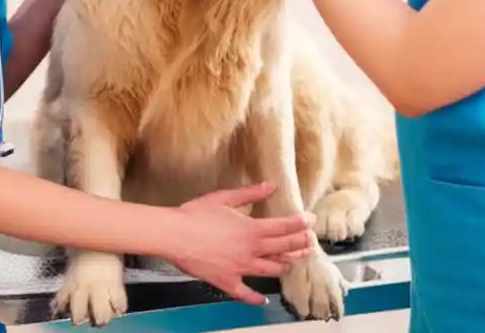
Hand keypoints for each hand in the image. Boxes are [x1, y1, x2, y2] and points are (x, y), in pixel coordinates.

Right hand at [165, 182, 315, 304]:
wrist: (173, 235)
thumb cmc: (195, 214)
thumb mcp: (224, 198)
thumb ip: (250, 193)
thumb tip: (271, 185)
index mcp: (252, 229)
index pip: (285, 227)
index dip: (301, 224)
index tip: (311, 221)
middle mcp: (251, 251)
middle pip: (284, 249)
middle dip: (301, 245)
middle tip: (311, 242)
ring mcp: (241, 268)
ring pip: (272, 270)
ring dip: (286, 266)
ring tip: (293, 263)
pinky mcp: (227, 281)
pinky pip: (245, 293)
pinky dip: (255, 298)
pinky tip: (263, 299)